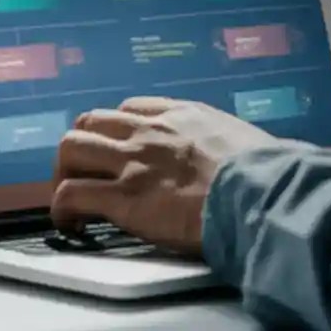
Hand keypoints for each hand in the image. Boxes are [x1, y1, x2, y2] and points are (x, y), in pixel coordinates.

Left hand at [51, 97, 280, 254]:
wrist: (262, 193)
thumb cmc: (268, 173)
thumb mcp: (247, 142)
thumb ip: (230, 145)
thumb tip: (250, 159)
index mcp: (184, 115)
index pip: (132, 109)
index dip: (117, 129)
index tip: (118, 148)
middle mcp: (151, 132)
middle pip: (91, 122)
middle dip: (82, 146)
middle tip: (85, 172)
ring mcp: (133, 162)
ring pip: (71, 148)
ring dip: (65, 172)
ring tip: (71, 196)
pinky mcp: (123, 197)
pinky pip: (71, 194)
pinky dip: (63, 208)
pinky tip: (71, 222)